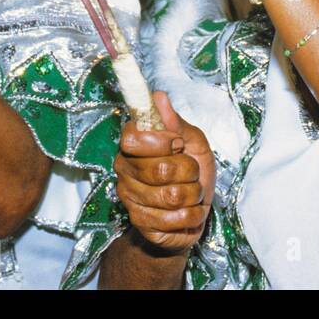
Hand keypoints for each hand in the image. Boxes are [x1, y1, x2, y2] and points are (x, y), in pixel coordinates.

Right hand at [114, 92, 214, 252]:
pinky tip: (187, 212)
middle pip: (159, 170)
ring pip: (171, 196)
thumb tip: (158, 96)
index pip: (132, 139)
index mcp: (132, 145)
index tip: (178, 144)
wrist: (194, 210)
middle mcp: (124, 169)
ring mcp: (130, 198)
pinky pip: (172, 220)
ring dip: (193, 195)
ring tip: (191, 193)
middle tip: (191, 173)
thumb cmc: (193, 171)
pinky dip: (191, 216)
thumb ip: (176, 122)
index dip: (161, 142)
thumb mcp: (193, 141)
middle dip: (189, 172)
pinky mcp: (139, 222)